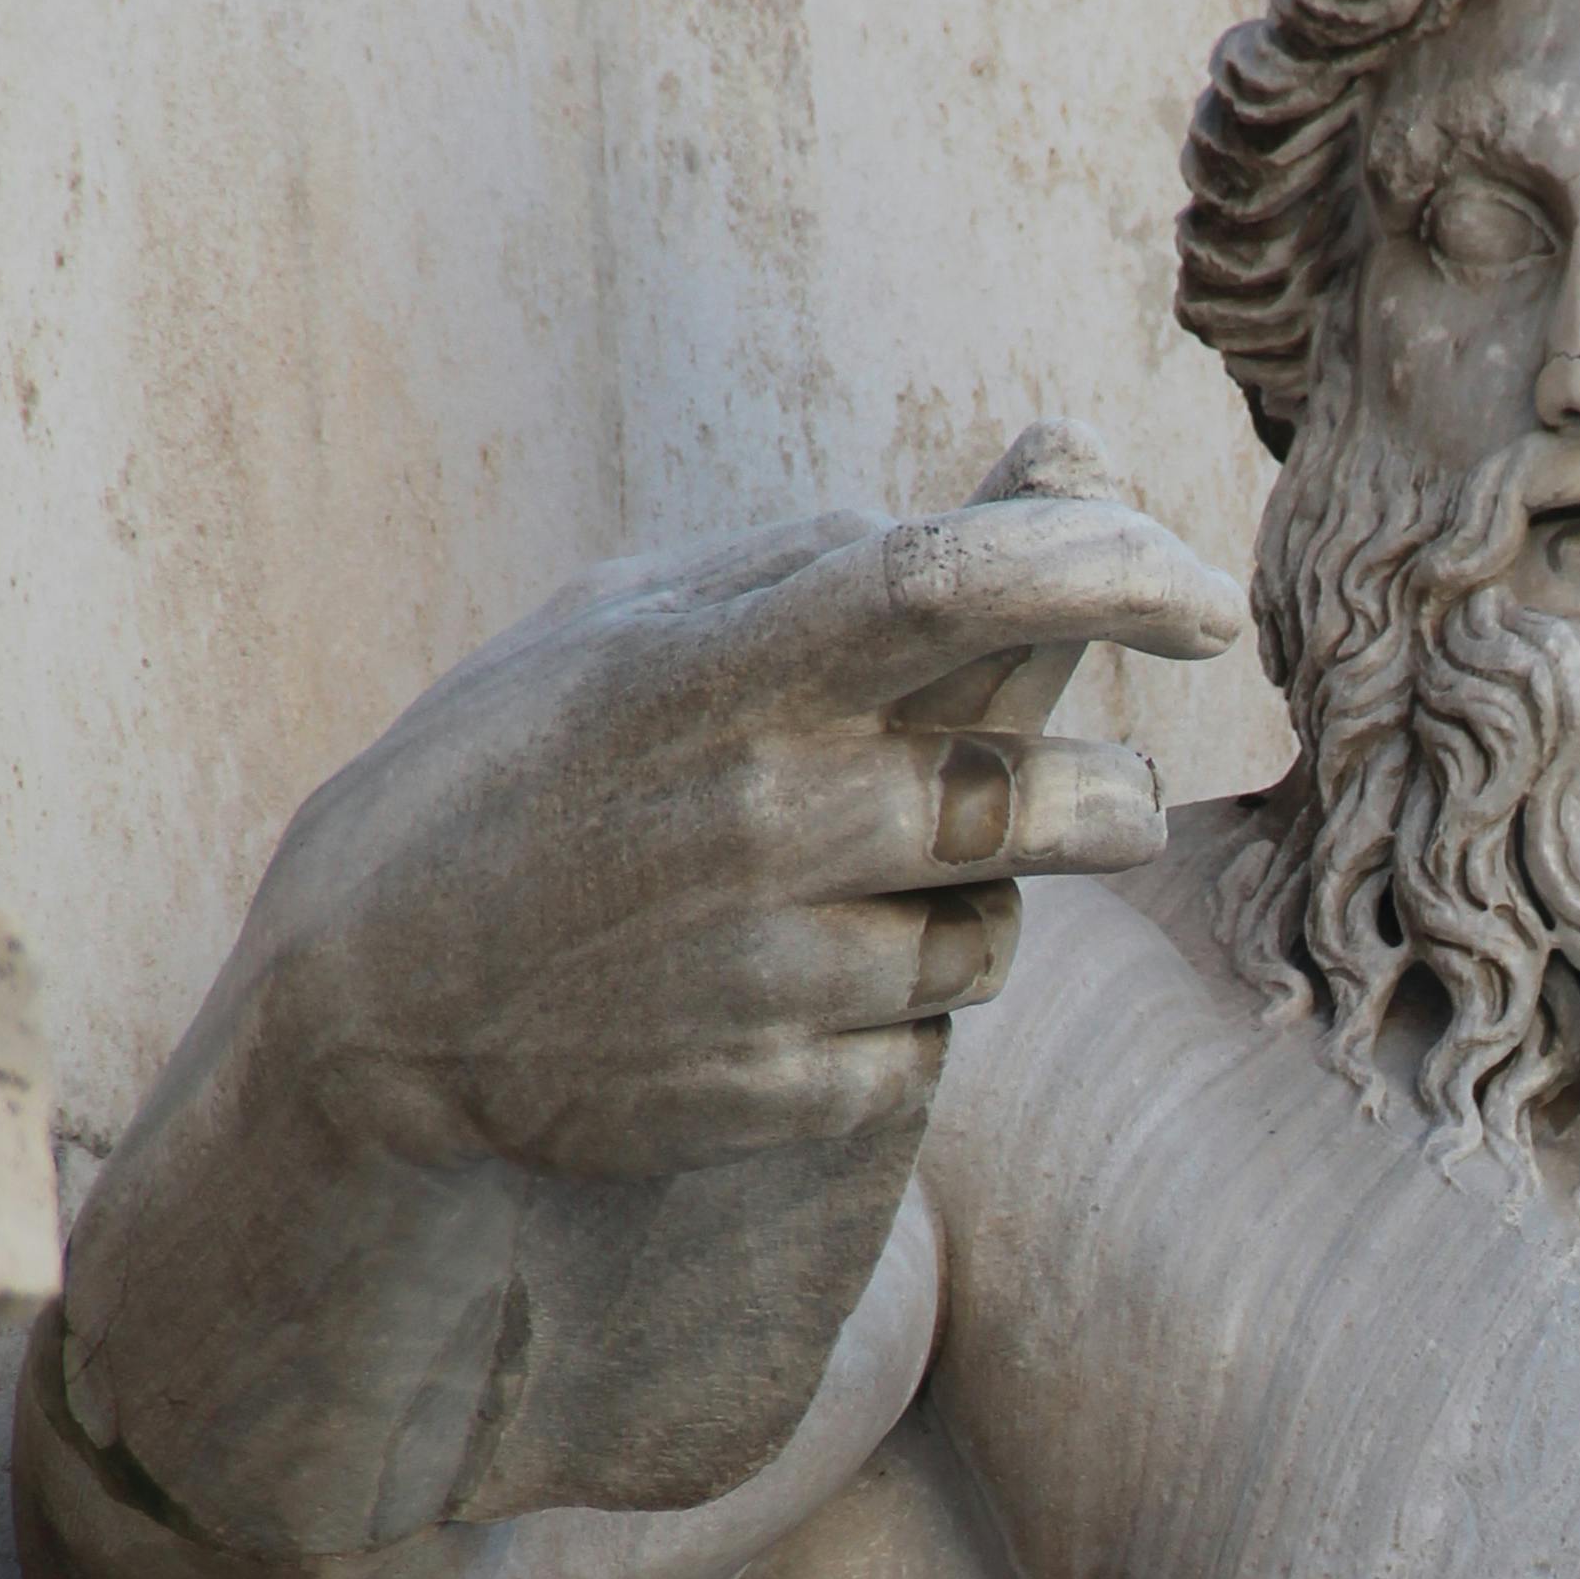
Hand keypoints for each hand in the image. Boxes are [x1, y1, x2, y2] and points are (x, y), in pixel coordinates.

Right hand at [221, 464, 1244, 1187]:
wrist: (370, 1000)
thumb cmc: (519, 766)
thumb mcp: (630, 619)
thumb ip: (822, 556)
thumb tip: (1033, 486)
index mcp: (729, 670)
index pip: (958, 585)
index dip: (1111, 573)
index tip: (1209, 604)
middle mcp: (771, 816)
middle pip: (1053, 801)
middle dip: (1109, 797)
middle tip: (1101, 792)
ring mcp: (778, 968)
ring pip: (998, 940)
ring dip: (975, 908)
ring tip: (861, 887)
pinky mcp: (780, 1092)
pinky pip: (922, 1047)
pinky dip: (892, 1013)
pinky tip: (783, 985)